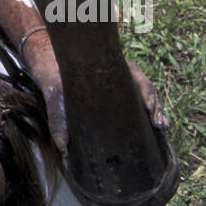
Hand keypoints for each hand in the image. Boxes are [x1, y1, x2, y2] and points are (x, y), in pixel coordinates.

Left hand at [21, 33, 169, 154]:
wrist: (43, 60)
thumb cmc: (50, 73)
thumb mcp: (53, 92)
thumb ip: (57, 116)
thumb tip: (62, 144)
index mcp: (106, 64)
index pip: (136, 76)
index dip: (147, 94)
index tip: (151, 111)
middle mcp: (115, 71)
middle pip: (143, 85)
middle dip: (155, 105)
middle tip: (161, 124)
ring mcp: (116, 80)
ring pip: (141, 92)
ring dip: (153, 108)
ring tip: (161, 127)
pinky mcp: (112, 91)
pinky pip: (133, 98)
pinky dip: (143, 110)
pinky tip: (151, 126)